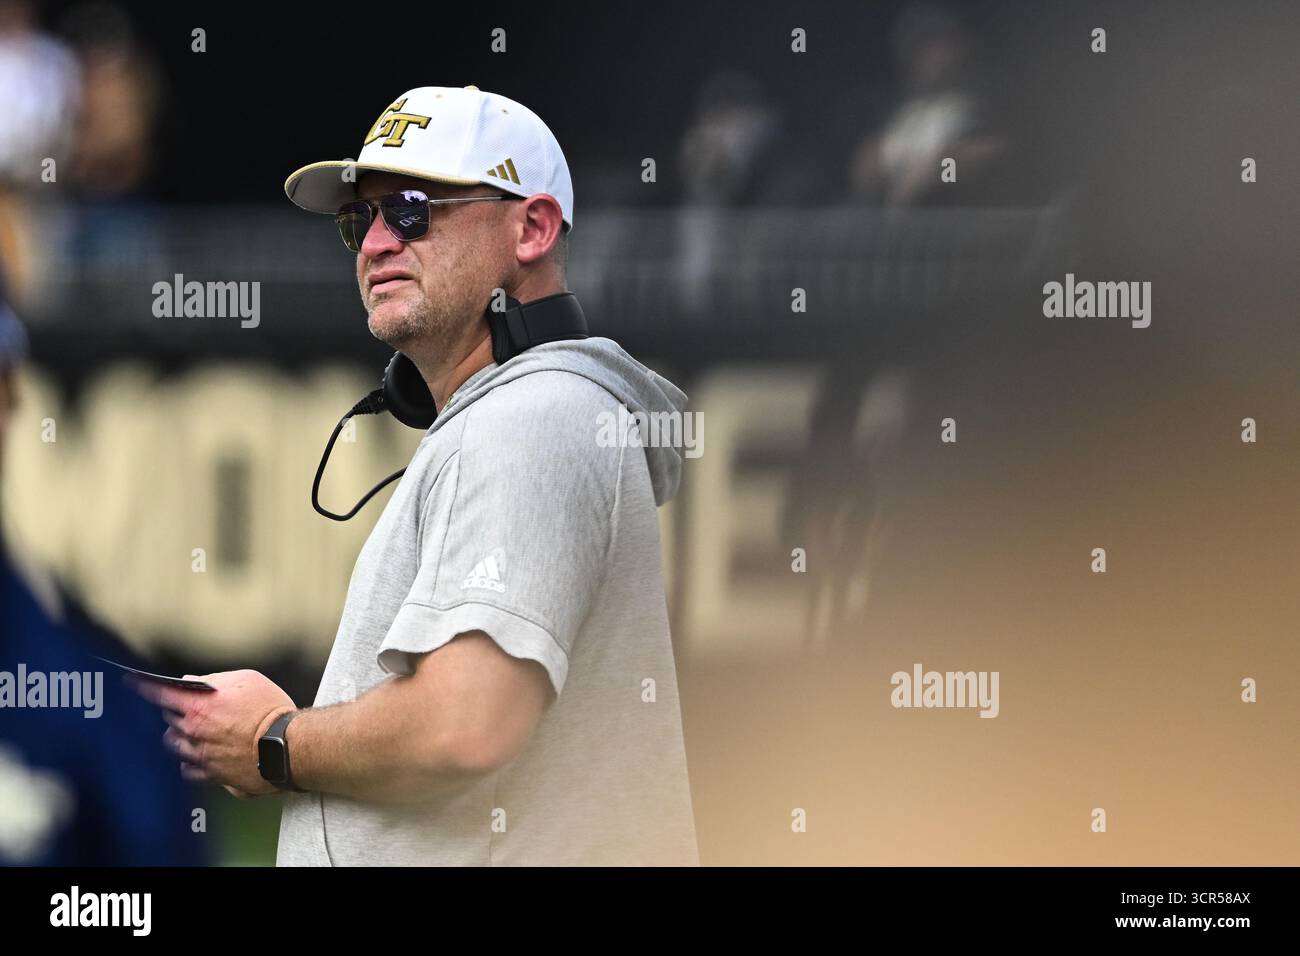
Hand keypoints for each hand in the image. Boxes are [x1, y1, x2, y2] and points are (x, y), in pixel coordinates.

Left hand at [129, 669, 295, 796]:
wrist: (289, 747)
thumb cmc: (271, 711)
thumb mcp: (247, 680)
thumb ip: (214, 680)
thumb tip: (193, 682)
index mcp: (199, 708)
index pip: (160, 694)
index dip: (143, 685)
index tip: (131, 681)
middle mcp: (194, 734)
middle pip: (168, 719)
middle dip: (174, 710)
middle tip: (189, 705)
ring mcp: (201, 757)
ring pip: (174, 745)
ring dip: (179, 736)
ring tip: (193, 730)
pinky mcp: (212, 775)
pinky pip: (188, 770)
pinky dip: (189, 761)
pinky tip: (199, 754)